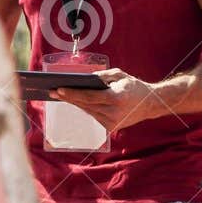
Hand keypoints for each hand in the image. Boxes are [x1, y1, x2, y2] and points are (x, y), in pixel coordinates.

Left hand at [51, 69, 165, 132]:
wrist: (150, 104)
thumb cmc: (133, 86)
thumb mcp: (119, 75)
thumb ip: (101, 76)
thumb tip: (83, 79)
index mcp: (117, 99)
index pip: (89, 97)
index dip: (72, 93)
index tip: (58, 89)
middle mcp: (114, 113)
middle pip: (85, 105)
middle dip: (67, 97)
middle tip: (51, 91)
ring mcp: (113, 123)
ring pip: (87, 111)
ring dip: (73, 103)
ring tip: (58, 95)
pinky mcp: (111, 127)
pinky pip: (93, 115)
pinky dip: (84, 107)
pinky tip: (73, 101)